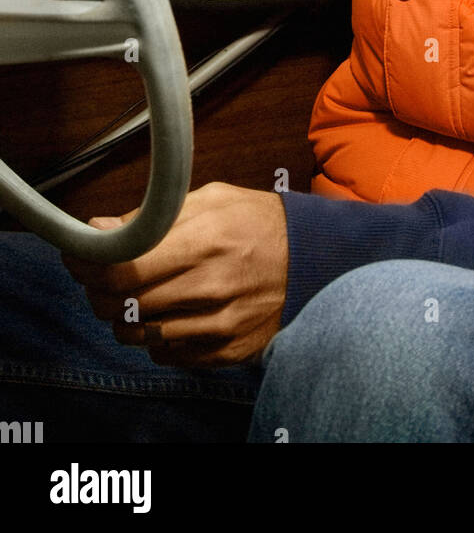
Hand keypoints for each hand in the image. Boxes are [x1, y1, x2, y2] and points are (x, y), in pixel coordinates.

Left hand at [62, 181, 288, 367]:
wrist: (315, 258)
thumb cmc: (259, 221)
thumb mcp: (211, 199)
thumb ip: (153, 216)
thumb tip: (100, 228)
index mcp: (204, 241)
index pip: (122, 268)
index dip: (88, 265)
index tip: (78, 257)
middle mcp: (210, 287)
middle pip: (124, 305)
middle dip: (98, 291)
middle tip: (99, 277)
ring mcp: (219, 324)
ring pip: (140, 335)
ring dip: (123, 318)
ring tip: (131, 297)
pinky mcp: (227, 350)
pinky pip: (168, 355)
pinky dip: (154, 338)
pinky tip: (164, 316)